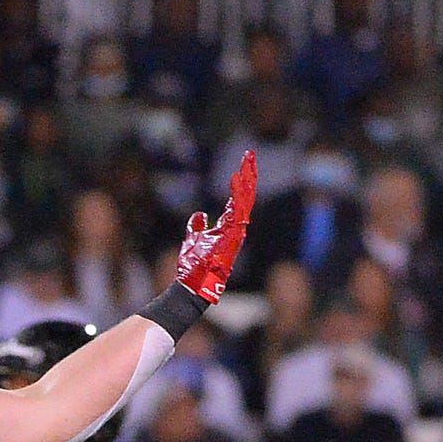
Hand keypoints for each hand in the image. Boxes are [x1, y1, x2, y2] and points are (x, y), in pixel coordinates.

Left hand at [175, 151, 255, 303]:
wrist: (193, 286)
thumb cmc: (193, 268)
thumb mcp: (194, 239)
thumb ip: (197, 226)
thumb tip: (200, 214)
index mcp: (227, 228)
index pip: (237, 200)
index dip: (240, 183)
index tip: (242, 165)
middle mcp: (235, 228)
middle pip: (245, 196)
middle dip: (248, 175)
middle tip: (249, 155)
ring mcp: (235, 232)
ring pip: (245, 200)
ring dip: (246, 179)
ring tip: (247, 160)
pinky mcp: (233, 236)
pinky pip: (238, 210)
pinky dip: (238, 193)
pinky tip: (236, 177)